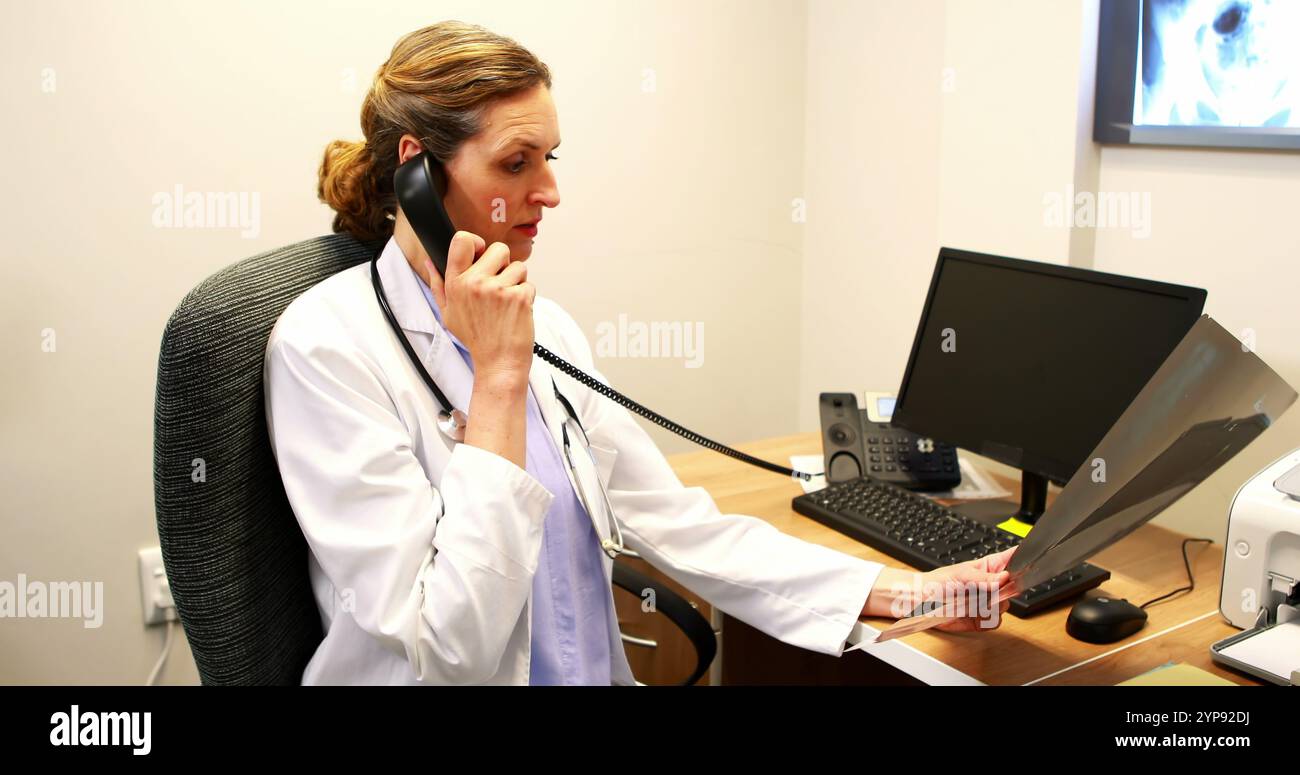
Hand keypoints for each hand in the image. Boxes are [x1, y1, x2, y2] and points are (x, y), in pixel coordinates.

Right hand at [423, 231, 535, 380]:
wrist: (498, 363)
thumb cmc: (475, 338)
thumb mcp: (448, 313)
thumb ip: (438, 285)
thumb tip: (429, 262)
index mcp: (455, 283)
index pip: (462, 240)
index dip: (477, 242)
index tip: (482, 253)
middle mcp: (474, 283)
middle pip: (499, 249)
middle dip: (503, 264)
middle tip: (499, 285)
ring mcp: (497, 289)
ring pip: (518, 266)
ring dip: (517, 281)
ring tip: (507, 302)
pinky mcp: (518, 297)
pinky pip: (528, 284)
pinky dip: (526, 296)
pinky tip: (515, 311)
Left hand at [922, 546, 1019, 632]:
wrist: (924, 603)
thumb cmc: (939, 582)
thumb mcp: (961, 575)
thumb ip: (983, 578)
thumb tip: (1003, 578)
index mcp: (989, 567)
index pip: (1012, 559)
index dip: (1022, 560)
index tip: (1026, 564)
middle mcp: (992, 585)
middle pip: (1014, 587)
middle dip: (1006, 591)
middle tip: (992, 591)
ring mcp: (989, 602)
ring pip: (1005, 606)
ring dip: (991, 606)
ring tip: (974, 602)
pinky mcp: (983, 619)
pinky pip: (995, 622)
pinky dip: (985, 620)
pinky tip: (973, 614)